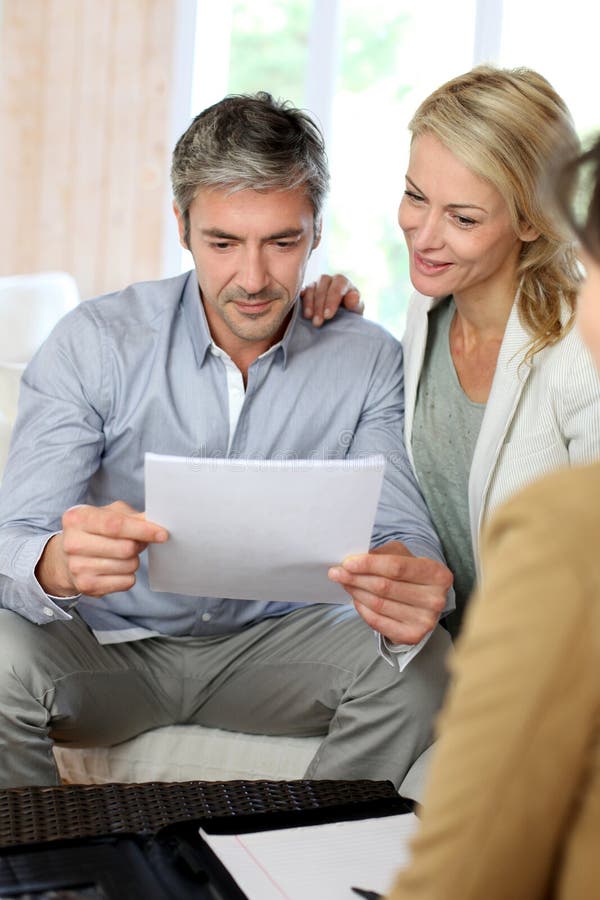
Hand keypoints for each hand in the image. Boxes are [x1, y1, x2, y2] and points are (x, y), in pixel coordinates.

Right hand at [36, 501, 167, 597]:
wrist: (63, 558)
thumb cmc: (93, 531)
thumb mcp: (107, 513)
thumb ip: (130, 516)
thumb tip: (154, 524)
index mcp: (77, 518)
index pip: (115, 525)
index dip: (142, 530)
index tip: (162, 534)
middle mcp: (73, 543)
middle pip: (126, 548)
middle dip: (139, 545)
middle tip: (136, 542)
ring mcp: (78, 567)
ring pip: (129, 566)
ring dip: (134, 560)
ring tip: (122, 554)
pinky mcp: (86, 586)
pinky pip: (126, 582)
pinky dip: (128, 575)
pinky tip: (116, 568)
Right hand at [301, 274, 362, 325]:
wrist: (340, 318)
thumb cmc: (350, 313)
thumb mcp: (356, 310)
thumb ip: (356, 303)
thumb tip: (353, 297)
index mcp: (343, 282)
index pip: (338, 286)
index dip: (332, 300)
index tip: (328, 316)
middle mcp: (329, 280)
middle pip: (323, 285)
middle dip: (319, 305)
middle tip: (318, 322)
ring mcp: (316, 284)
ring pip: (311, 288)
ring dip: (309, 304)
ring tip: (309, 318)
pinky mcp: (306, 290)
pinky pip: (302, 292)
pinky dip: (302, 301)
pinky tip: (302, 311)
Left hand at [328, 542, 451, 644]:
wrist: (424, 600)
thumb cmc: (410, 573)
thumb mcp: (401, 555)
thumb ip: (381, 555)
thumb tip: (353, 561)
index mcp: (437, 573)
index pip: (396, 567)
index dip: (369, 565)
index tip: (347, 563)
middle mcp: (435, 599)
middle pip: (385, 587)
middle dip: (356, 578)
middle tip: (336, 573)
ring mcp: (426, 621)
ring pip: (378, 604)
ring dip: (356, 592)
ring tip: (344, 583)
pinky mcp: (412, 636)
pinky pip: (377, 622)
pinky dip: (362, 609)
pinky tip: (356, 599)